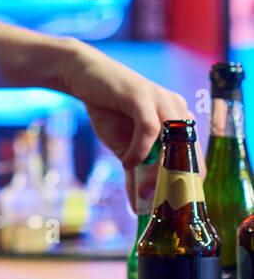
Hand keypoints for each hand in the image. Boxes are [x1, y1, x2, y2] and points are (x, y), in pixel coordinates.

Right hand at [56, 40, 191, 203]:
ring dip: (159, 171)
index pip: (194, 155)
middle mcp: (177, 109)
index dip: (186, 180)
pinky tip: (127, 161)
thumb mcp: (122, 144)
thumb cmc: (106, 109)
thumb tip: (138, 201)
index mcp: (178, 119)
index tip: (173, 201)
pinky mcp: (142, 97)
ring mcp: (162, 101)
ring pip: (172, 143)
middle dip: (175, 181)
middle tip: (158, 201)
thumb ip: (135, 167)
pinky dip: (139, 150)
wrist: (84, 77)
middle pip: (188, 152)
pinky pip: (149, 129)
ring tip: (145, 189)